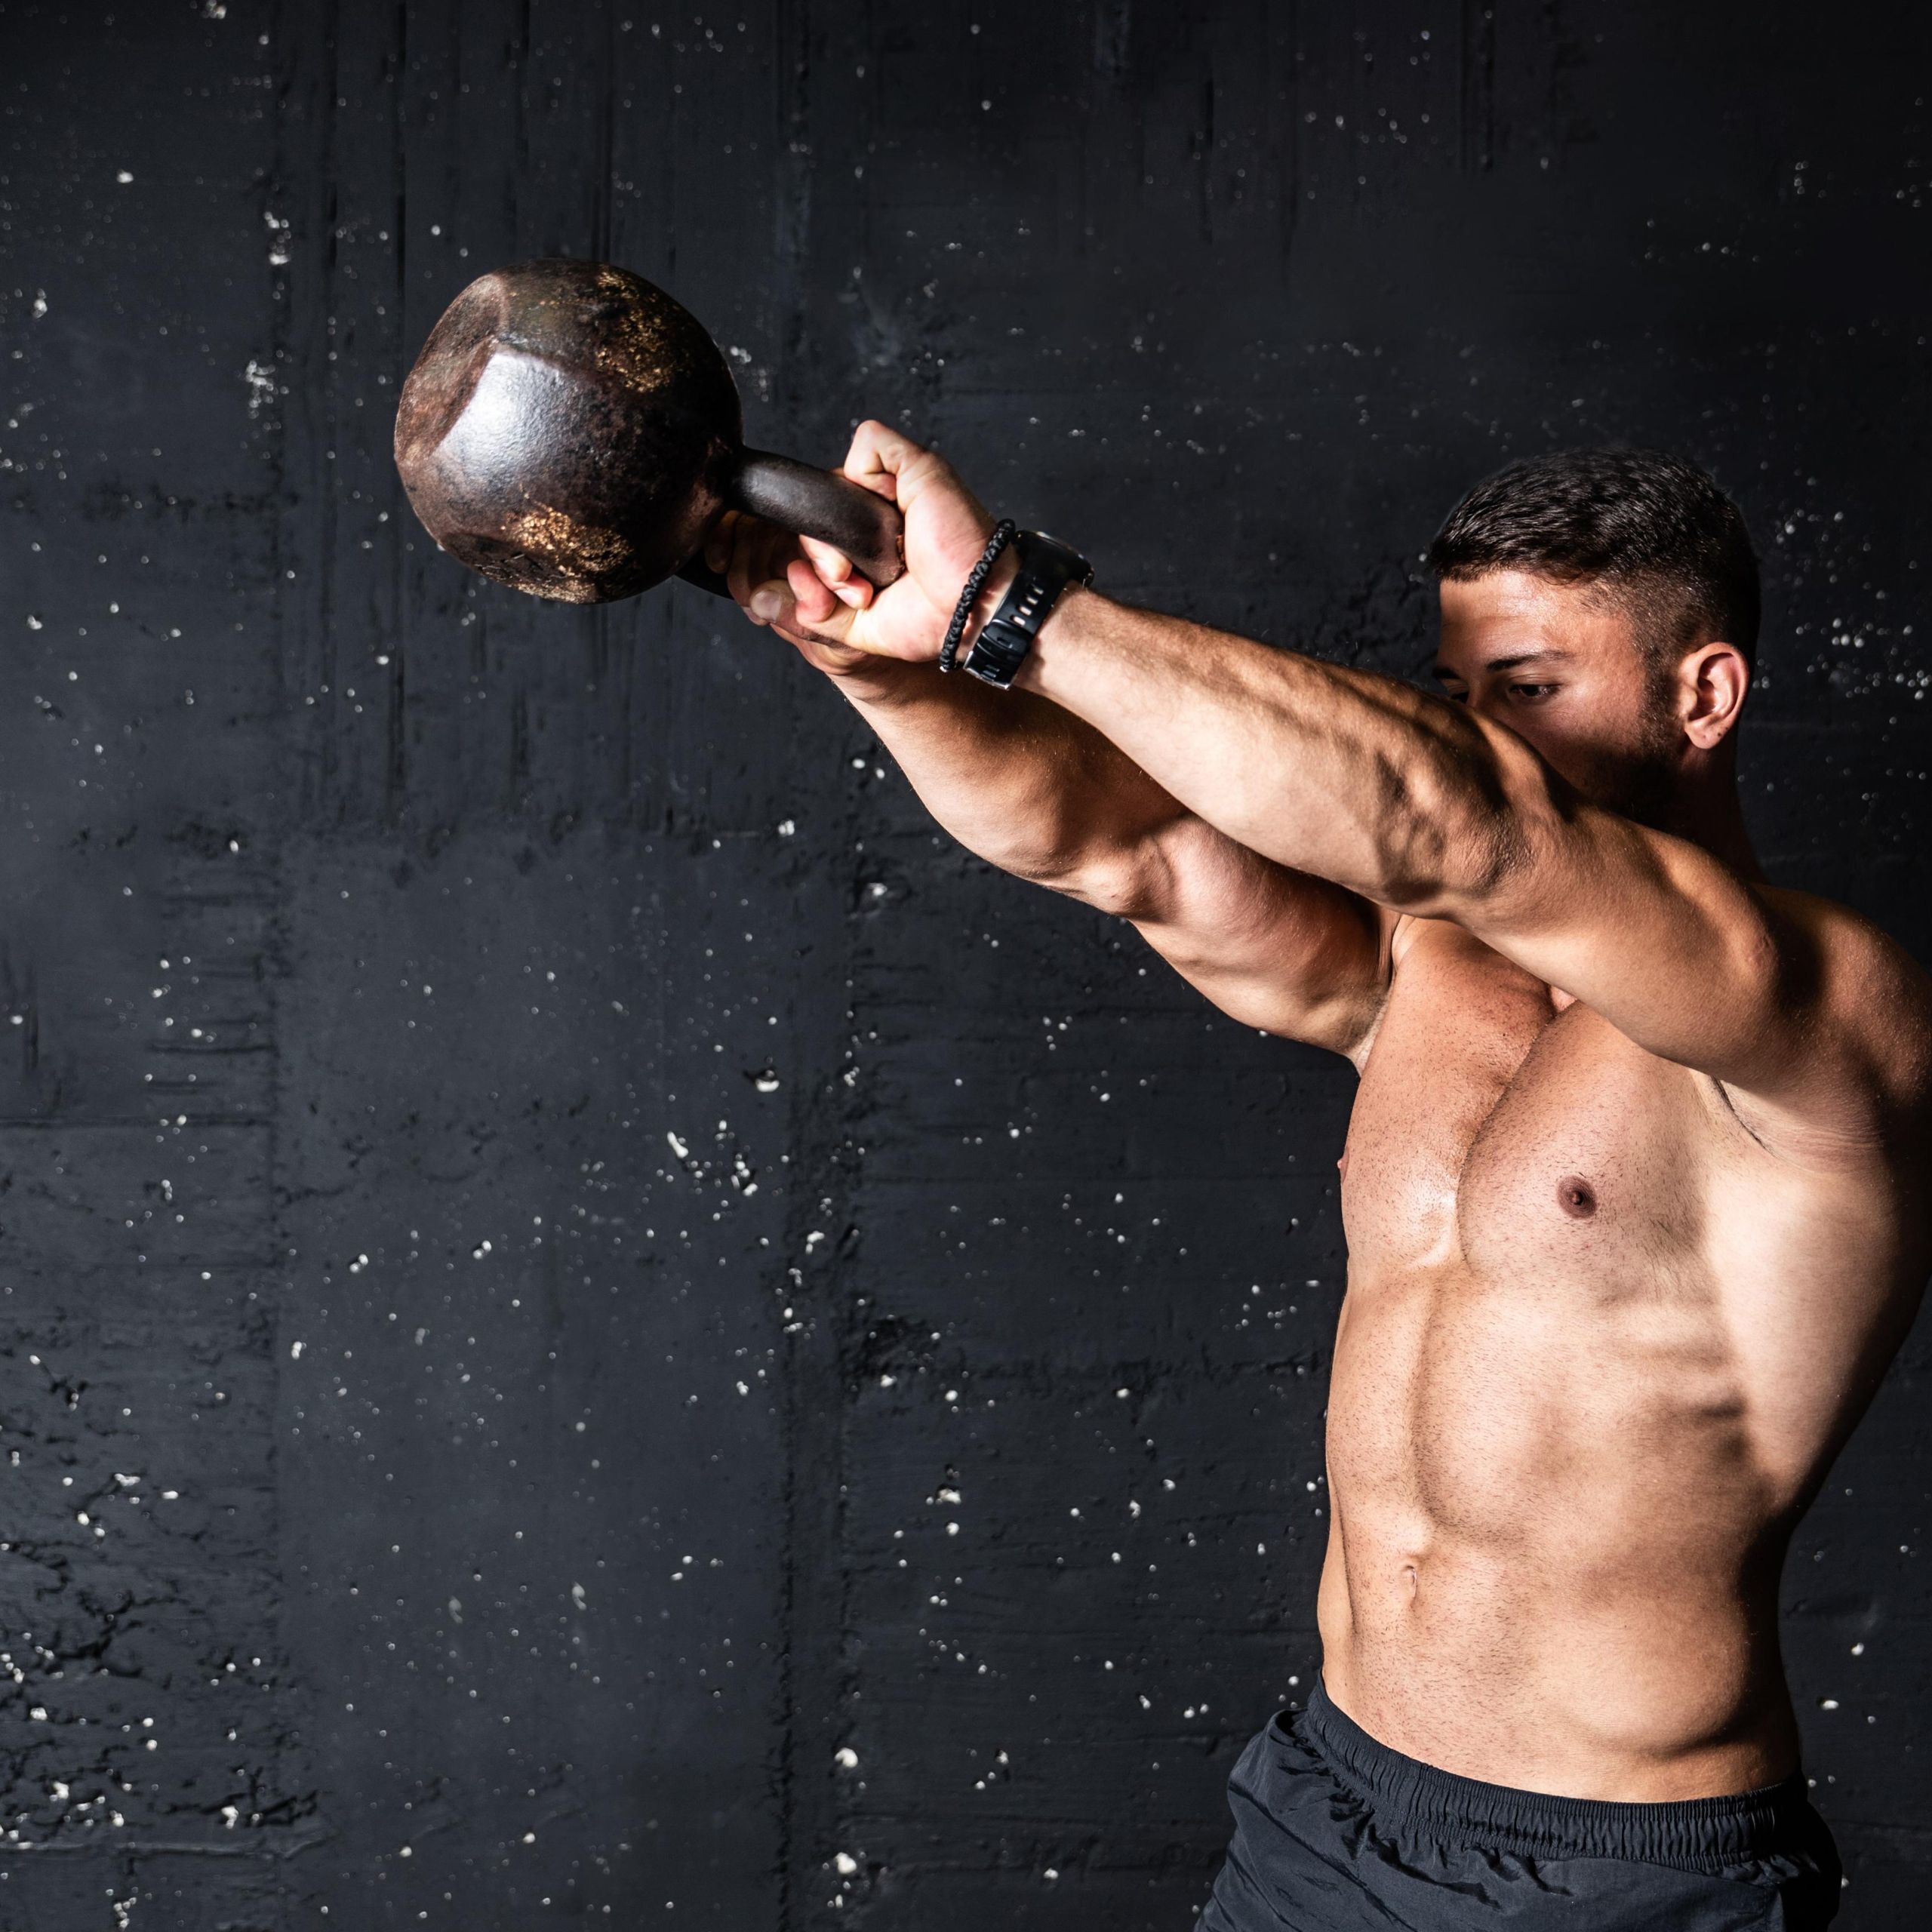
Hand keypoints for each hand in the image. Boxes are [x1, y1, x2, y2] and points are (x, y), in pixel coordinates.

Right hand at [708, 421, 1002, 665]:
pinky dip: (809, 601)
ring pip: (803, 572)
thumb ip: (882, 448)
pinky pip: (808, 611)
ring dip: (821, 574)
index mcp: (877, 516)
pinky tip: (836, 597)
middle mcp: (863, 550)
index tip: (852, 514)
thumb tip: (848, 461)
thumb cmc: (960, 540)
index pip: (826, 502)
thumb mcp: (927, 471)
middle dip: (821, 547)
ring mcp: (855, 587)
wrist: (974, 598)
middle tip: (851, 562)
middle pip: (809, 537)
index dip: (826, 507)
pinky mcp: (851, 622)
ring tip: (857, 588)